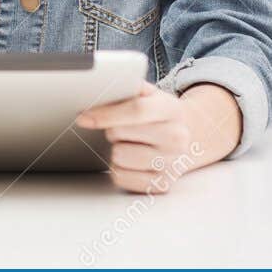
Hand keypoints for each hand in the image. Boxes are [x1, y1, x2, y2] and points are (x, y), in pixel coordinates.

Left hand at [76, 82, 201, 193]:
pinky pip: (121, 178)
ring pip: (118, 158)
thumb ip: (126, 87)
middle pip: (119, 134)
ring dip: (116, 150)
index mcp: (171, 109)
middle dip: (112, 129)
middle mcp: (176, 138)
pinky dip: (119, 169)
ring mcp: (171, 164)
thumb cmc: (158, 112)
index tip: (83, 117)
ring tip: (130, 144)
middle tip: (123, 128)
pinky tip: (131, 161)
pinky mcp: (162, 185)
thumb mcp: (148, 93)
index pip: (135, 110)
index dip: (105, 114)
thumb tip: (96, 89)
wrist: (188, 136)